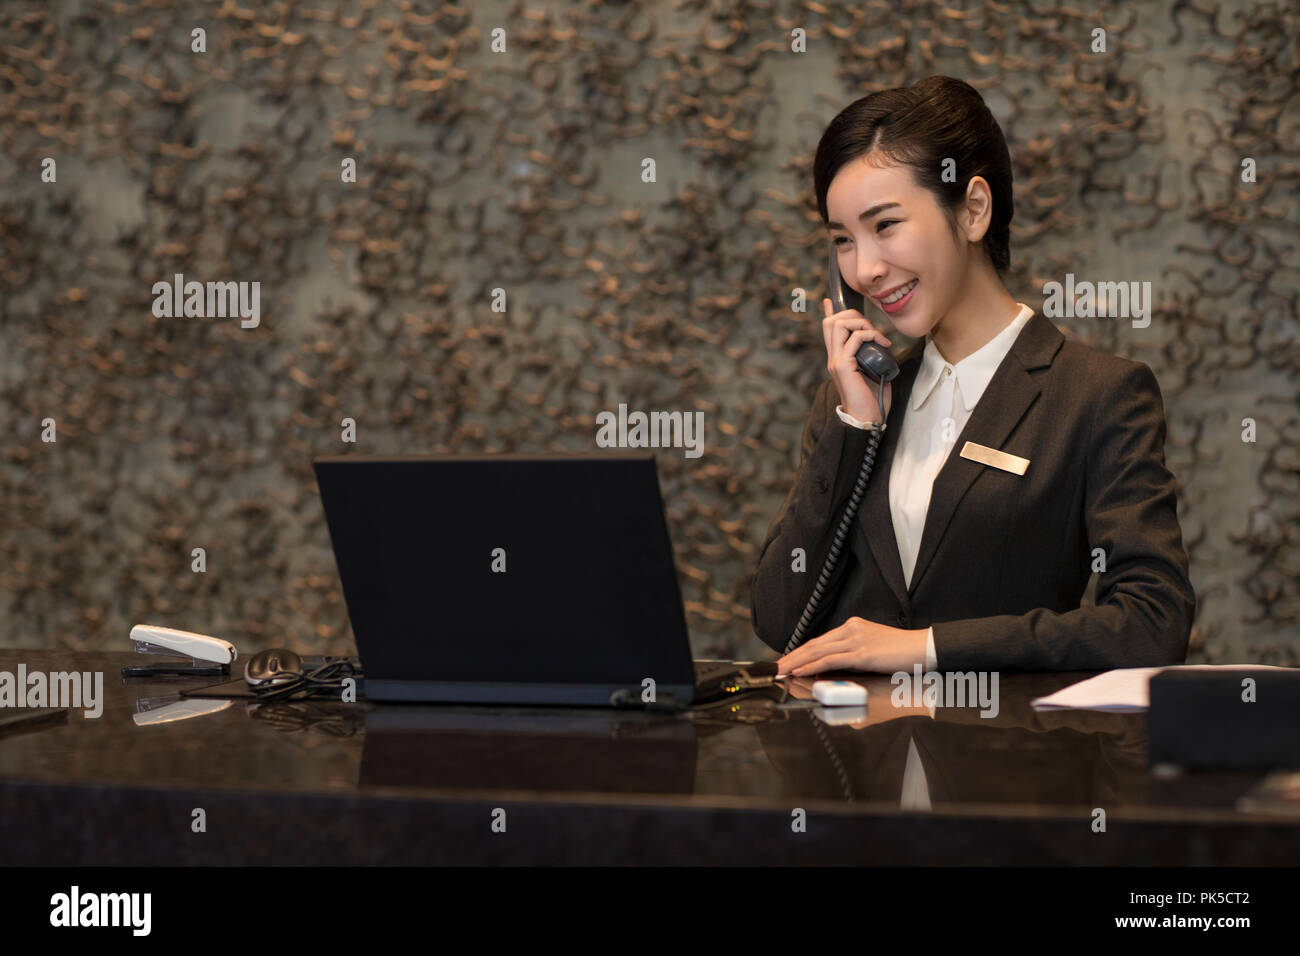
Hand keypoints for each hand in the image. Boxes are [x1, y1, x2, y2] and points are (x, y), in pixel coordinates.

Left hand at [778, 617, 927, 675]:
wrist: (923, 649)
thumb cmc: (903, 653)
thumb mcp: (874, 649)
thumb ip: (855, 655)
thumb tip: (839, 671)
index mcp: (853, 626)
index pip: (820, 640)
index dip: (801, 651)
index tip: (787, 660)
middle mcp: (851, 629)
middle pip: (814, 643)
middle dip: (792, 656)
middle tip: (776, 666)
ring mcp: (856, 640)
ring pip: (817, 651)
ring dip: (796, 662)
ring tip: (781, 671)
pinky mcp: (862, 653)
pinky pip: (830, 659)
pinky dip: (811, 666)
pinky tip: (799, 671)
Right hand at [823, 297, 892, 423]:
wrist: (867, 418)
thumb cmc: (872, 398)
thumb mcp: (872, 370)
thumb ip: (870, 355)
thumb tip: (879, 343)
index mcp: (838, 359)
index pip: (828, 330)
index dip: (830, 312)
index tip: (830, 300)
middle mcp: (833, 358)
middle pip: (831, 321)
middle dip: (852, 315)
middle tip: (872, 327)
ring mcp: (836, 361)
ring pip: (838, 324)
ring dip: (861, 323)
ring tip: (877, 335)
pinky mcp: (843, 366)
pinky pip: (854, 339)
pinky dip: (870, 335)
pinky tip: (883, 344)